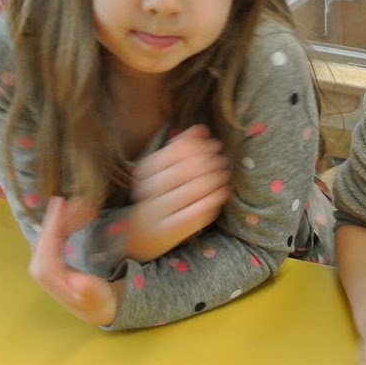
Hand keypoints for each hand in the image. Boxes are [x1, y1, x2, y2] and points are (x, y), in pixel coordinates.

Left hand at [29, 196, 122, 325]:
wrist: (96, 307)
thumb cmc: (97, 301)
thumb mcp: (96, 297)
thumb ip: (88, 290)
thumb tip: (81, 283)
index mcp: (48, 276)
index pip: (46, 244)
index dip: (52, 223)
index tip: (60, 204)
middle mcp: (40, 268)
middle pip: (44, 236)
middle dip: (56, 216)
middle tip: (70, 199)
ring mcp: (43, 262)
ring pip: (47, 234)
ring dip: (60, 218)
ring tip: (76, 204)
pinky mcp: (48, 259)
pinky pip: (52, 236)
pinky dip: (61, 223)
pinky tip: (72, 214)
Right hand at [124, 125, 231, 261]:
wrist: (141, 236)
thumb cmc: (157, 196)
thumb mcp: (161, 171)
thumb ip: (179, 148)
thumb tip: (201, 128)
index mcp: (144, 174)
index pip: (173, 153)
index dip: (198, 146)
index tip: (213, 144)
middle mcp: (149, 193)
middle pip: (186, 170)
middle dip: (210, 160)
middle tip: (222, 158)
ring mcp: (162, 213)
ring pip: (195, 189)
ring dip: (216, 177)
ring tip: (225, 172)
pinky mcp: (175, 229)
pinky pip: (200, 209)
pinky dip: (216, 196)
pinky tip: (224, 189)